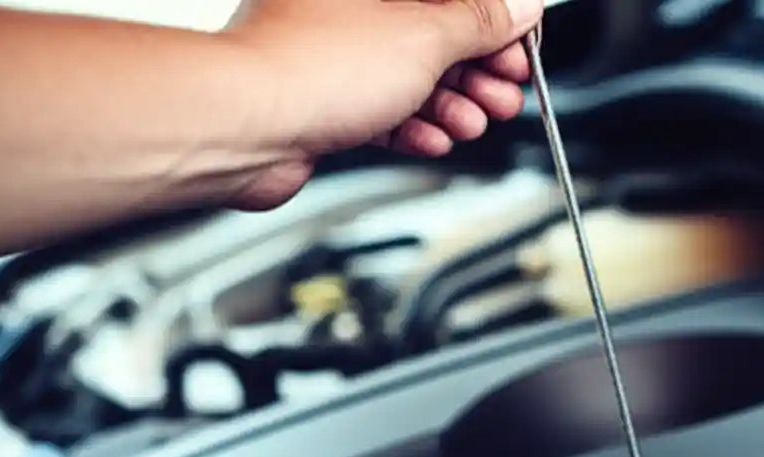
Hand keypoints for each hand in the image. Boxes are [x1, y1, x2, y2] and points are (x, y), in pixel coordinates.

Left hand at [228, 0, 543, 208]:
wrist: (244, 127)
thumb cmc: (311, 67)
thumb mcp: (424, 38)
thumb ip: (479, 23)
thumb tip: (519, 8)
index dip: (492, 20)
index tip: (519, 46)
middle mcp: (345, 3)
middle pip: (431, 30)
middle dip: (476, 67)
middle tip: (505, 91)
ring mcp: (332, 50)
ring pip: (407, 72)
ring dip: (450, 101)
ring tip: (475, 120)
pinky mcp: (322, 97)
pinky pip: (380, 106)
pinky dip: (411, 123)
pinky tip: (434, 136)